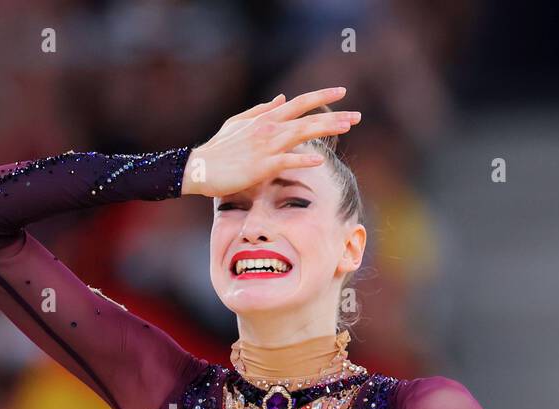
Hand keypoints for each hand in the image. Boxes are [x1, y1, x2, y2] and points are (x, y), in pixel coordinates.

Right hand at [180, 88, 361, 198]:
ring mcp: (266, 147)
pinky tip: (320, 160)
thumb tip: (282, 98)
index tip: (342, 91)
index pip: (299, 103)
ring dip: (326, 130)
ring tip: (347, 128)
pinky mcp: (261, 167)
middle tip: (357, 116)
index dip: (321, 96)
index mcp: (266, 118)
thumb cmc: (219, 148)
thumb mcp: (239, 122)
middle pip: (308, 119)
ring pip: (302, 134)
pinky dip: (303, 160)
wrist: (200, 167)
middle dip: (335, 116)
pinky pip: (287, 161)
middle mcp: (269, 129)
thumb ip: (262, 110)